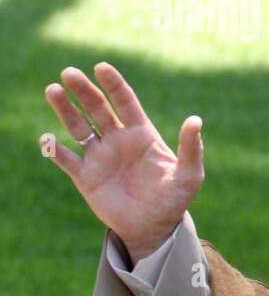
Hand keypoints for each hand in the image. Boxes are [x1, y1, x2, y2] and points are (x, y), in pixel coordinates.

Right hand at [42, 62, 204, 263]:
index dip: (114, 84)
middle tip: (69, 73)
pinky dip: (55, 149)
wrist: (154, 228)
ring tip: (52, 90)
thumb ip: (191, 148)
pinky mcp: (85, 176)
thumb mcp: (188, 174)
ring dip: (65, 109)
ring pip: (78, 126)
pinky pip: (66, 159)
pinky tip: (47, 139)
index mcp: (141, 134)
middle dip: (84, 90)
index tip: (101, 67)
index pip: (125, 102)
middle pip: (97, 108)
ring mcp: (99, 156)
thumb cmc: (174, 199)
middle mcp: (117, 140)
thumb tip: (195, 120)